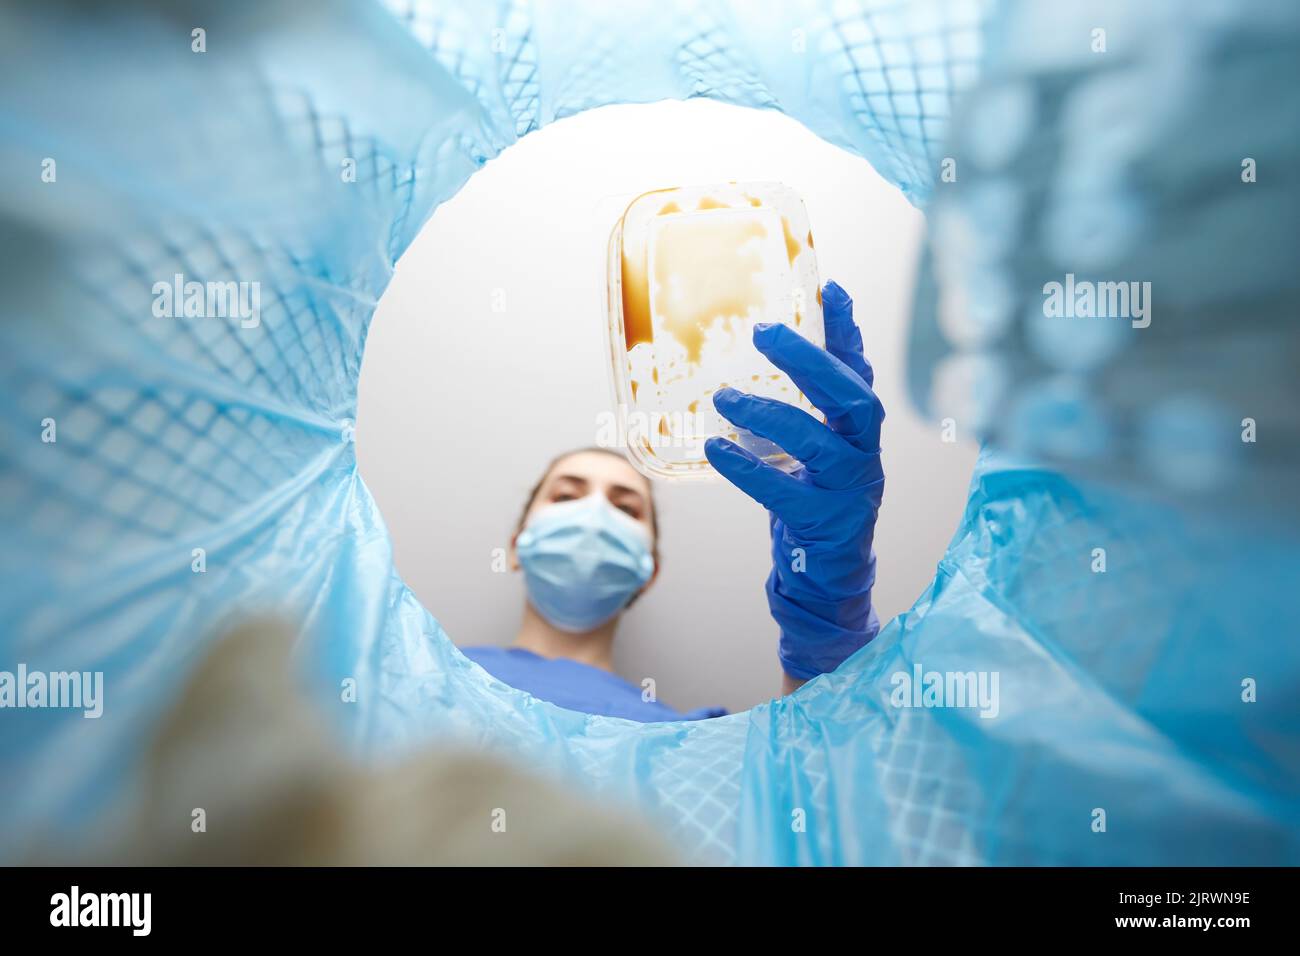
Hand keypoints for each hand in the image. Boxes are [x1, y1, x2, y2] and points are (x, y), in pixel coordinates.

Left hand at [706, 280, 884, 681]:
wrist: (825, 577)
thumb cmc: (812, 503)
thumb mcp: (809, 452)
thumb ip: (795, 412)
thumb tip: (753, 369)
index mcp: (860, 432)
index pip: (859, 372)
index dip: (848, 331)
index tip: (831, 288)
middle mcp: (865, 455)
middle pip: (852, 398)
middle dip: (810, 360)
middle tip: (764, 331)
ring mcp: (850, 491)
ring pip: (820, 442)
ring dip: (770, 413)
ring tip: (725, 396)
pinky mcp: (826, 524)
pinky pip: (785, 491)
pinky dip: (748, 468)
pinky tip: (716, 448)